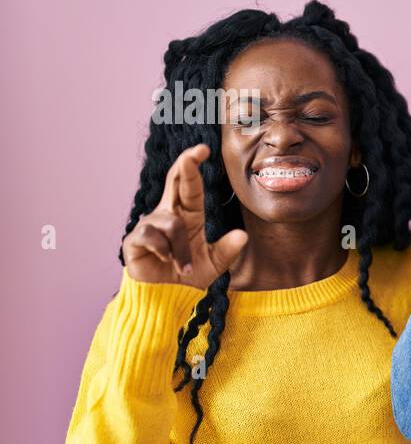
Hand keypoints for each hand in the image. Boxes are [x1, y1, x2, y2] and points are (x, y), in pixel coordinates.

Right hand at [122, 143, 248, 287]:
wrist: (166, 295)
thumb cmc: (189, 273)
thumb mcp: (214, 263)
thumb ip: (228, 250)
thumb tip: (243, 236)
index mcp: (188, 215)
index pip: (190, 186)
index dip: (193, 166)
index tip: (203, 149)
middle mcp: (168, 214)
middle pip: (174, 183)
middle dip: (183, 167)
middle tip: (193, 154)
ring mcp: (150, 225)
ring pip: (172, 225)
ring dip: (182, 249)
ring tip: (183, 266)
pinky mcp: (135, 240)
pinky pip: (153, 237)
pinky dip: (165, 252)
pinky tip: (166, 261)